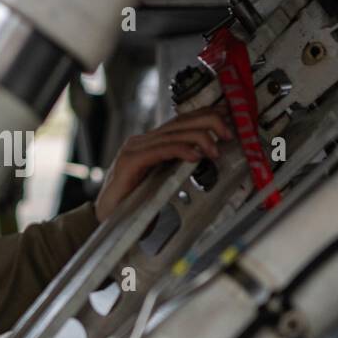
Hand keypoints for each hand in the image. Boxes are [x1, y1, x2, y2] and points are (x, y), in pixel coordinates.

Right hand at [92, 105, 232, 222]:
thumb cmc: (135, 205)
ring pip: (173, 135)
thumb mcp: (162, 181)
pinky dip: (180, 151)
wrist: (108, 222)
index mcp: (149, 143)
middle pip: (179, 123)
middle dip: (208, 122)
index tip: (226, 117)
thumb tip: (205, 157)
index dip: (204, 115)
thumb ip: (176, 167)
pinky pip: (160, 151)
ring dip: (199, 139)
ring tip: (216, 150)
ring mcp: (134, 150)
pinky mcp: (130, 162)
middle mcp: (141, 142)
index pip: (180, 121)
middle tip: (229, 133)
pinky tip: (195, 156)